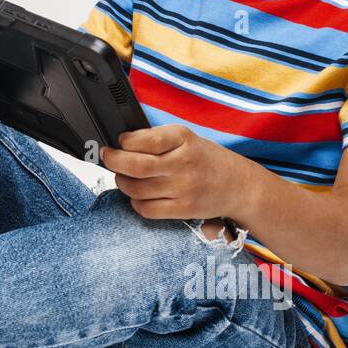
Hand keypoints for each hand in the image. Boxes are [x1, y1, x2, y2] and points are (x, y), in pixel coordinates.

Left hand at [100, 125, 242, 220]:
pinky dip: (135, 202)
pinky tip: (138, 195)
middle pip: (136, 166)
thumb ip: (156, 138)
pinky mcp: (184, 209)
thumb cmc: (205, 159)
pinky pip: (147, 209)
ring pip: (137, 189)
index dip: (124, 142)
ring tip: (124, 177)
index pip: (144, 140)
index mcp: (183, 139)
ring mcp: (184, 188)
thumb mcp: (186, 138)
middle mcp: (184, 163)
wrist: (239, 185)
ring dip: (122, 182)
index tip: (118, 142)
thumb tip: (121, 143)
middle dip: (113, 161)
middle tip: (108, 157)